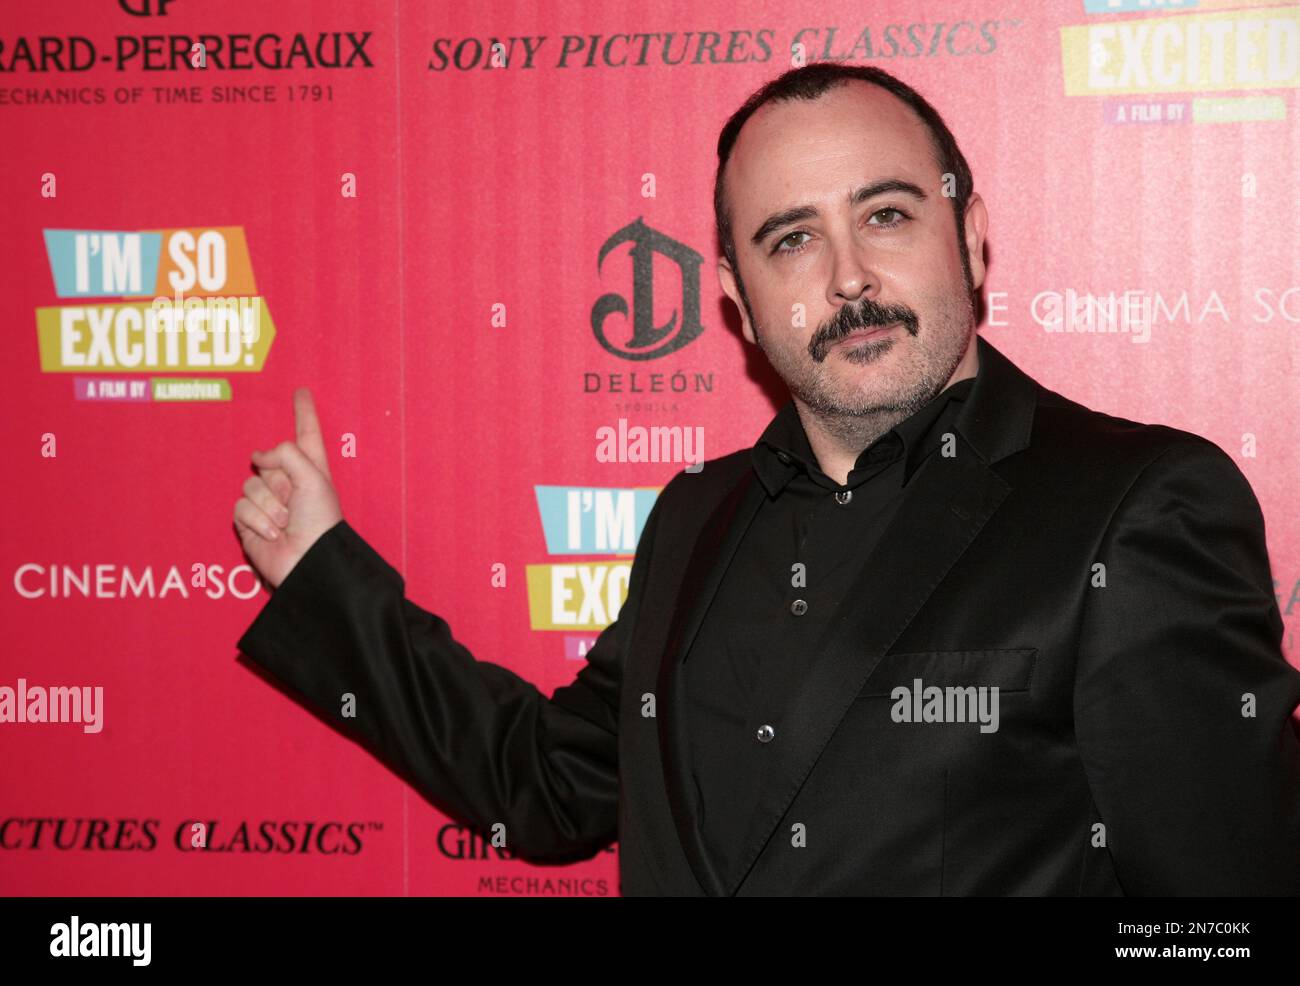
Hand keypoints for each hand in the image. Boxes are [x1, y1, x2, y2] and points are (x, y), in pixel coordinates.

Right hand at [234, 387, 343, 588]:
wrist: (308, 562)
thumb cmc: (320, 522)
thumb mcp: (313, 478)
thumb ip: (286, 454)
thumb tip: (257, 458)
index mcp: (312, 470)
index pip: (307, 435)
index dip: (304, 413)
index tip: (301, 391)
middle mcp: (289, 482)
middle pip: (268, 460)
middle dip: (279, 481)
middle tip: (294, 504)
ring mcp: (268, 502)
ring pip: (251, 484)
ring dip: (269, 505)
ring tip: (286, 523)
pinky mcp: (249, 521)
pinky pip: (241, 507)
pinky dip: (257, 520)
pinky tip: (273, 534)